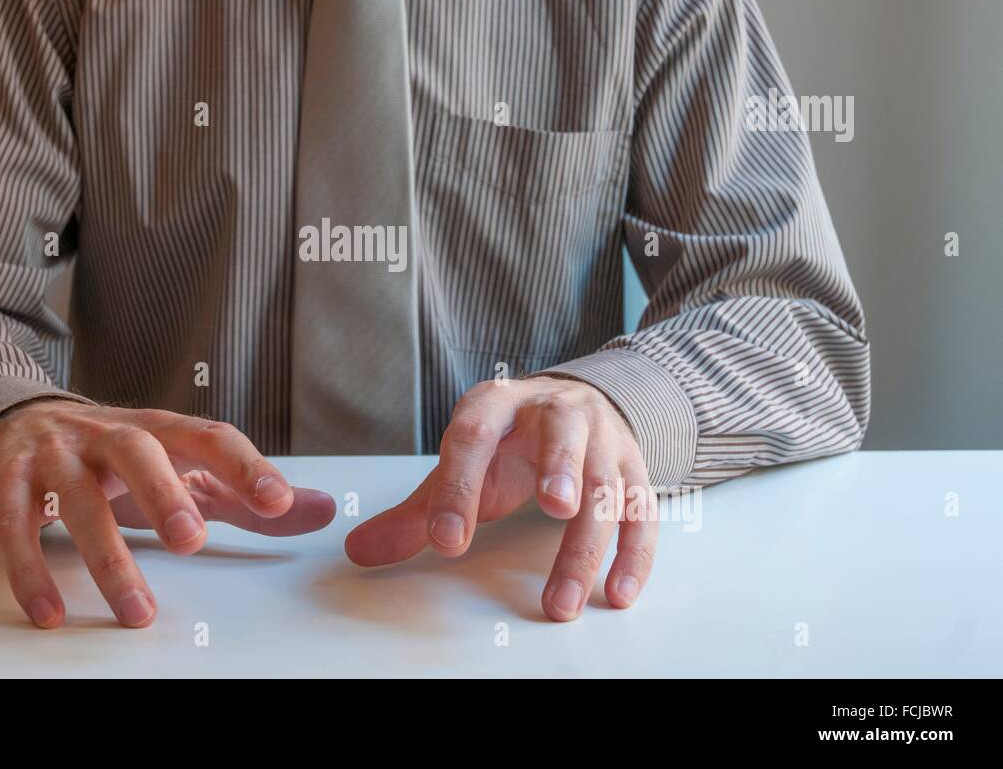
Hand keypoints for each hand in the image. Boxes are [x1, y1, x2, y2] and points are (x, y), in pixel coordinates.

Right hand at [0, 400, 335, 627]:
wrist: (20, 419)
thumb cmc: (117, 456)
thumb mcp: (181, 466)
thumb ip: (245, 492)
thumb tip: (323, 509)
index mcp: (159, 430)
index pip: (209, 436)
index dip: (246, 465)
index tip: (279, 500)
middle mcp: (108, 434)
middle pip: (139, 452)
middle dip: (165, 493)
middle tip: (192, 541)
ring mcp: (56, 455)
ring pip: (78, 499)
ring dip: (107, 557)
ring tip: (138, 612)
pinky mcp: (9, 481)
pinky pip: (15, 524)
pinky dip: (31, 569)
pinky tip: (51, 613)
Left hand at [345, 376, 657, 620]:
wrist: (576, 403)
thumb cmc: (511, 442)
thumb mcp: (466, 463)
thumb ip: (419, 509)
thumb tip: (359, 550)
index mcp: (498, 404)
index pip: (474, 434)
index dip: (460, 484)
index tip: (446, 539)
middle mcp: (557, 412)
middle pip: (563, 436)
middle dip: (560, 470)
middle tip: (552, 510)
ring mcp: (602, 439)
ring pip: (605, 485)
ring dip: (588, 544)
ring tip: (561, 599)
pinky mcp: (634, 470)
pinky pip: (643, 513)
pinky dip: (634, 556)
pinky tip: (616, 595)